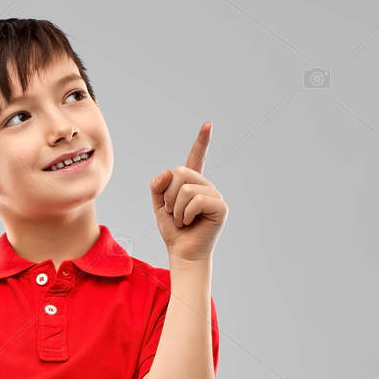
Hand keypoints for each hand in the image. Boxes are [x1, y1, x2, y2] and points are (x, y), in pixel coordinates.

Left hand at [150, 123, 227, 262]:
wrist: (182, 254)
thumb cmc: (173, 232)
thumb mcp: (159, 206)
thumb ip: (158, 186)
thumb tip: (170, 171)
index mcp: (193, 184)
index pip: (196, 159)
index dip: (202, 142)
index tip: (208, 124)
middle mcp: (206, 187)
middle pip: (180, 172)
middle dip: (169, 195)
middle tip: (174, 214)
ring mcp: (215, 196)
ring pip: (185, 187)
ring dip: (176, 208)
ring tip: (182, 220)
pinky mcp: (221, 207)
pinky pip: (195, 199)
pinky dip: (186, 213)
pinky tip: (190, 223)